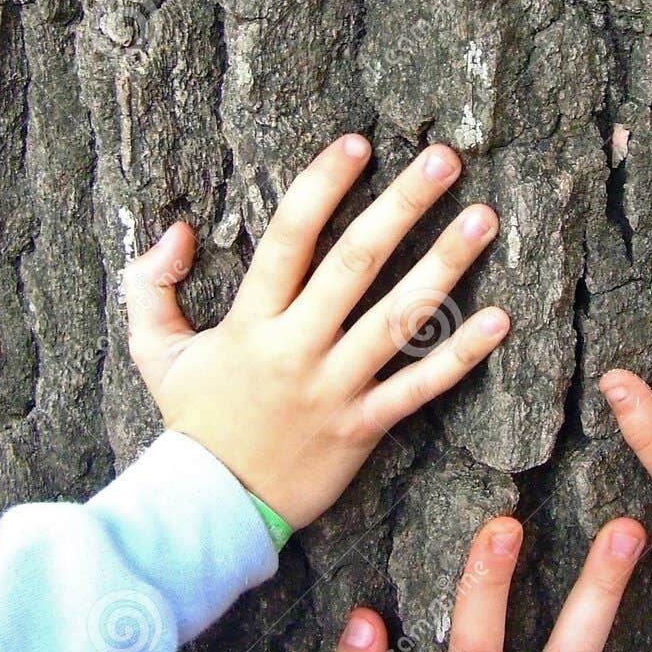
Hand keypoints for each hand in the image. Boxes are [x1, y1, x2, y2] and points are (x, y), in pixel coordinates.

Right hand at [123, 135, 507, 528]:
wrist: (209, 509)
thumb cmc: (193, 422)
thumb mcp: (154, 351)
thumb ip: (151, 285)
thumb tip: (176, 230)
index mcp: (250, 321)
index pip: (289, 237)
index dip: (323, 185)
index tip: (360, 142)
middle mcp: (296, 347)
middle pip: (355, 263)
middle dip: (401, 204)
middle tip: (445, 158)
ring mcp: (334, 387)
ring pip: (398, 317)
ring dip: (445, 264)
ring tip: (484, 219)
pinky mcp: (363, 427)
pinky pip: (419, 387)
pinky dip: (462, 356)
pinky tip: (500, 320)